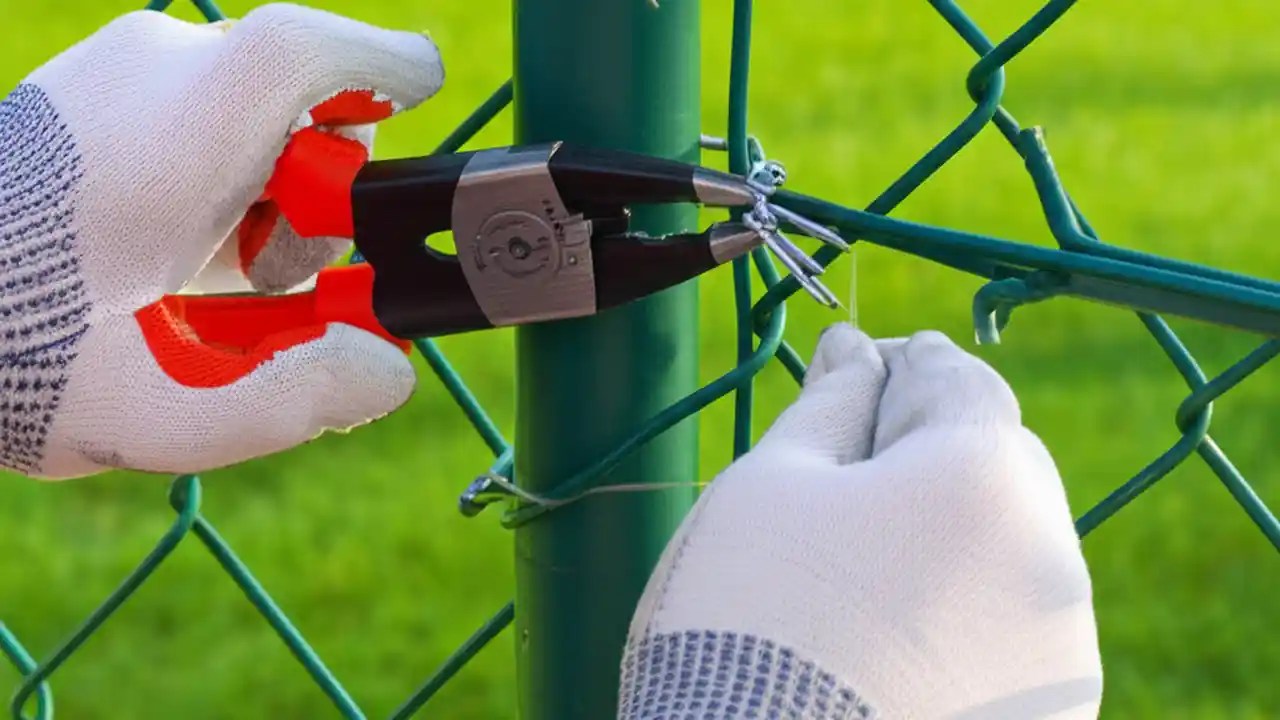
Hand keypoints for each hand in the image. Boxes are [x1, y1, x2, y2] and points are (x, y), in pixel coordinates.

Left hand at [0, 4, 442, 478]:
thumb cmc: (14, 357)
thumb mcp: (166, 414)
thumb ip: (298, 399)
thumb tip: (387, 368)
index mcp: (179, 137)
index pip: (309, 53)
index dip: (389, 66)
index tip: (427, 92)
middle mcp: (149, 73)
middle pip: (293, 100)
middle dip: (314, 192)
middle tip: (272, 279)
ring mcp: (111, 67)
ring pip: (244, 107)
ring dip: (261, 192)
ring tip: (206, 279)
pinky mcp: (87, 81)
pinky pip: (192, 109)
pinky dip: (212, 175)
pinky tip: (165, 250)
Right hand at [620, 326, 1101, 718]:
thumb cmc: (740, 624)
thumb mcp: (766, 491)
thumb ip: (826, 406)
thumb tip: (852, 348)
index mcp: (983, 482)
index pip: (957, 381)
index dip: (900, 363)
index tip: (854, 367)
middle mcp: (1046, 563)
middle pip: (996, 463)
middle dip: (928, 446)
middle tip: (847, 460)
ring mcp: (1057, 656)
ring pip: (1006, 550)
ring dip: (946, 531)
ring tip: (857, 560)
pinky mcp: (1048, 718)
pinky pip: (1008, 628)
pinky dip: (960, 607)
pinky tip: (885, 628)